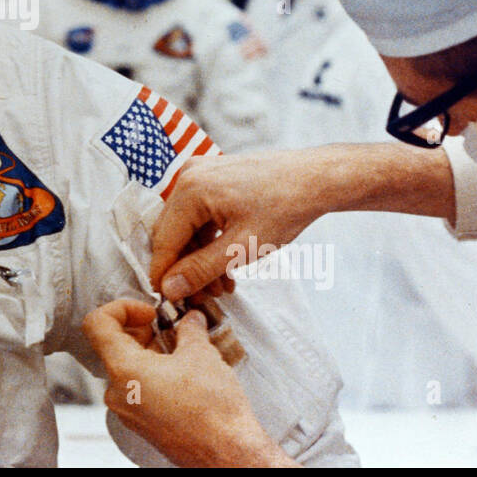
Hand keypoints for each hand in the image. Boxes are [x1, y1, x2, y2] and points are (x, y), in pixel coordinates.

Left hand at [81, 299, 296, 466]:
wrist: (229, 453)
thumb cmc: (213, 410)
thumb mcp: (201, 353)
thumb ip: (188, 328)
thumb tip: (188, 319)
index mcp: (123, 370)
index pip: (97, 324)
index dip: (122, 308)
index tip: (149, 313)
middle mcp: (118, 393)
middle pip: (113, 346)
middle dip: (142, 331)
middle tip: (170, 327)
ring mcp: (128, 411)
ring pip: (127, 368)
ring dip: (151, 352)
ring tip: (182, 350)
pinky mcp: (142, 423)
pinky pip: (138, 389)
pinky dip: (154, 374)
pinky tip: (183, 373)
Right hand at [150, 143, 455, 299]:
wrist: (314, 178)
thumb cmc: (284, 207)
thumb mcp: (242, 248)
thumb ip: (201, 269)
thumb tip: (169, 289)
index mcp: (190, 190)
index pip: (163, 241)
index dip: (164, 275)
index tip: (170, 302)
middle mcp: (186, 176)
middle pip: (171, 233)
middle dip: (186, 268)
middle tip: (208, 296)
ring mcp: (198, 173)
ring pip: (185, 226)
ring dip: (199, 257)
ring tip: (223, 283)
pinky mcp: (210, 177)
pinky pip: (197, 214)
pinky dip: (207, 239)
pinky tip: (226, 262)